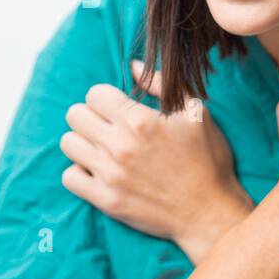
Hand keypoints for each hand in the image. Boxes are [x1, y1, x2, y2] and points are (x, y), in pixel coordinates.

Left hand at [59, 59, 253, 262]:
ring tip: (101, 148)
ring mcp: (110, 175)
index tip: (117, 108)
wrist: (210, 212)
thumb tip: (132, 65)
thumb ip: (161, 84)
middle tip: (107, 127)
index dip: (105, 97)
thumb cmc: (207, 159)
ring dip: (83, 142)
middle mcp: (120, 146)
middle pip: (75, 115)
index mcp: (139, 120)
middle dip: (90, 116)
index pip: (94, 93)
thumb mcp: (195, 113)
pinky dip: (79, 172)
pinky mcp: (106, 200)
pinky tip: (98, 171)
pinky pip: (69, 177)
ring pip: (69, 143)